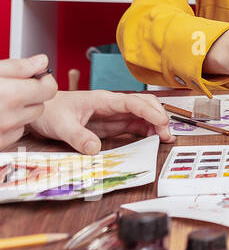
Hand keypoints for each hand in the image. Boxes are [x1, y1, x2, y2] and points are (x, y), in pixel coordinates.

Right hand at [0, 54, 58, 145]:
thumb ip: (19, 67)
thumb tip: (42, 62)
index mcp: (10, 95)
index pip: (49, 89)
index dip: (42, 82)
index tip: (33, 80)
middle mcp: (9, 118)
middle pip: (40, 106)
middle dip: (30, 99)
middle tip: (11, 93)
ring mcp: (3, 134)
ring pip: (27, 121)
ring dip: (19, 114)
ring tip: (0, 105)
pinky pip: (14, 134)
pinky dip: (9, 127)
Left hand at [28, 90, 173, 154]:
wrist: (41, 111)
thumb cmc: (50, 112)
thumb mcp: (61, 126)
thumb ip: (79, 137)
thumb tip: (96, 150)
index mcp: (103, 100)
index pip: (133, 102)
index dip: (150, 111)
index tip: (162, 123)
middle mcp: (113, 105)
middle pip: (145, 104)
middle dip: (159, 117)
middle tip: (166, 134)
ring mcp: (114, 114)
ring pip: (143, 115)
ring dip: (156, 124)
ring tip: (165, 138)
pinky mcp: (112, 124)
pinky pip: (135, 125)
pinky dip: (147, 131)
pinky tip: (154, 138)